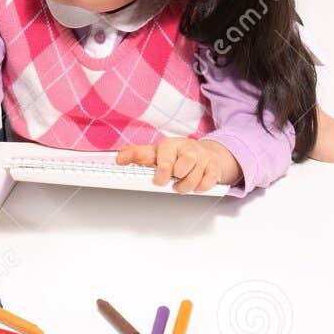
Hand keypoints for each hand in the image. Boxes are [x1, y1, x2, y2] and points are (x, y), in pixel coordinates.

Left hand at [116, 137, 239, 192]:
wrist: (207, 153)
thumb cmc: (179, 155)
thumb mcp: (157, 152)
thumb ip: (138, 155)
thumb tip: (119, 158)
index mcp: (170, 145)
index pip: (163, 155)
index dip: (161, 169)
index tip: (157, 179)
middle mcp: (187, 148)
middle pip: (179, 169)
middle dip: (173, 179)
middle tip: (170, 180)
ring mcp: (202, 157)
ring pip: (193, 178)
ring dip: (185, 187)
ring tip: (180, 184)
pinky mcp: (214, 167)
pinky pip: (208, 182)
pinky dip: (200, 187)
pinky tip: (196, 185)